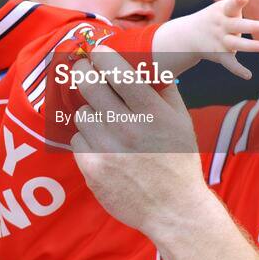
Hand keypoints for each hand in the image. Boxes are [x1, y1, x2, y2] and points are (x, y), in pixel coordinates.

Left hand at [69, 46, 211, 236]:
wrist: (174, 208)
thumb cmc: (178, 160)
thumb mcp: (181, 120)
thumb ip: (163, 88)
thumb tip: (146, 61)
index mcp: (152, 112)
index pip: (118, 72)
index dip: (102, 56)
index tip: (97, 51)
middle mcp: (128, 128)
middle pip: (89, 86)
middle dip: (82, 72)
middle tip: (80, 68)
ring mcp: (108, 150)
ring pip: (82, 114)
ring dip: (89, 112)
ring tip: (102, 119)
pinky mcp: (93, 169)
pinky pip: (78, 140)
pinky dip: (87, 139)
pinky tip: (101, 144)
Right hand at [154, 0, 258, 78]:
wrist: (188, 36)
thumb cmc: (214, 17)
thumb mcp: (224, 5)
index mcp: (224, 12)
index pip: (232, 3)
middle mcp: (222, 26)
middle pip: (237, 25)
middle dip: (251, 26)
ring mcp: (220, 41)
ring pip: (236, 44)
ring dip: (250, 46)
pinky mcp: (220, 55)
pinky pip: (230, 63)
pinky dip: (238, 70)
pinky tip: (248, 75)